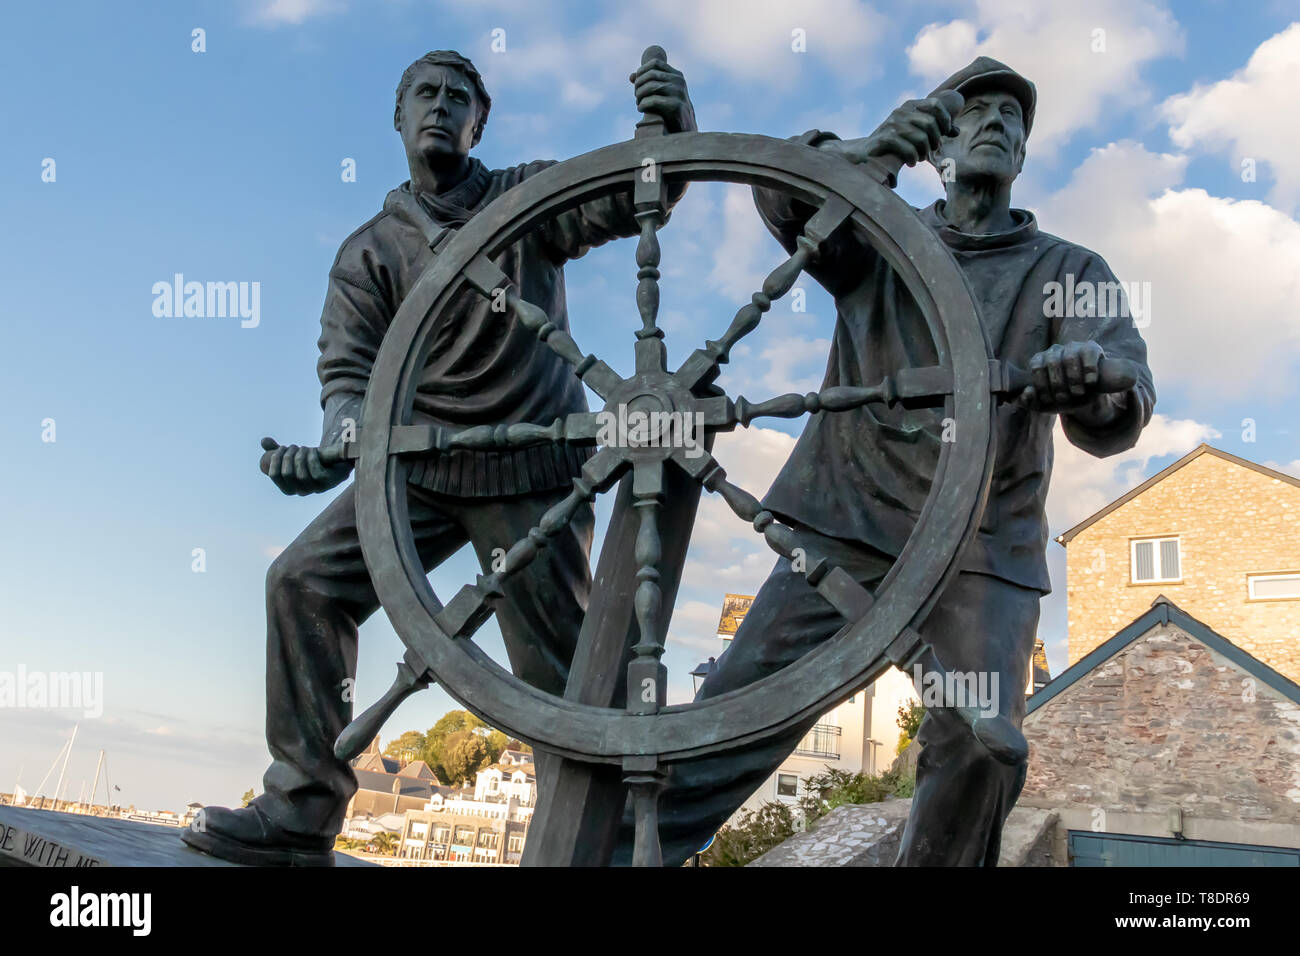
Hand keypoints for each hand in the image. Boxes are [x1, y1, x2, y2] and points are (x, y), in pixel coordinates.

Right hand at [259, 436, 350, 495]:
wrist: (336, 462)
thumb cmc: (311, 460)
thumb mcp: (292, 455)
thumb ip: (277, 449)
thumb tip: (264, 441)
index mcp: (289, 488)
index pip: (275, 475)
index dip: (275, 459)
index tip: (281, 448)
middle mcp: (301, 491)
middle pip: (287, 474)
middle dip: (288, 456)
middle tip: (292, 446)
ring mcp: (314, 488)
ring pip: (301, 474)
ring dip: (300, 457)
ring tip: (303, 447)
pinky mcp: (327, 483)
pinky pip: (315, 472)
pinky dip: (312, 459)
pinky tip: (312, 451)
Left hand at [630, 52, 696, 132]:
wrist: (685, 127)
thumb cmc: (670, 108)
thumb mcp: (662, 93)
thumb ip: (648, 83)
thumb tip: (631, 76)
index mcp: (677, 75)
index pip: (655, 63)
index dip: (642, 71)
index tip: (636, 83)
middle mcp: (679, 81)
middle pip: (650, 75)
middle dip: (639, 85)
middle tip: (636, 95)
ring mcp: (678, 92)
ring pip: (650, 86)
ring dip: (639, 95)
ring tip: (638, 103)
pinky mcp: (676, 105)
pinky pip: (653, 100)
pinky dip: (643, 104)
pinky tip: (640, 109)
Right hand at [825, 92, 962, 167]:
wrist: (865, 151)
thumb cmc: (895, 142)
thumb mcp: (915, 131)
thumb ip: (934, 129)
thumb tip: (956, 132)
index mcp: (910, 105)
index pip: (936, 104)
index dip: (945, 119)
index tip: (944, 132)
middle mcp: (901, 111)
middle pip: (931, 123)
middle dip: (934, 140)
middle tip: (930, 150)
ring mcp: (892, 124)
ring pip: (921, 138)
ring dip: (924, 152)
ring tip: (919, 158)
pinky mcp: (884, 138)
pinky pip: (908, 149)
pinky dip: (913, 158)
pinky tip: (911, 162)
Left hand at [1020, 341, 1108, 412]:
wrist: (1087, 398)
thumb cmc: (1061, 398)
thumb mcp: (1045, 405)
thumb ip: (1030, 401)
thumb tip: (1027, 391)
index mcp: (1039, 360)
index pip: (1036, 367)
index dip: (1042, 386)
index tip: (1049, 400)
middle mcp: (1054, 350)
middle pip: (1053, 362)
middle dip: (1058, 384)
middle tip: (1064, 398)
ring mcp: (1073, 347)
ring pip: (1070, 358)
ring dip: (1074, 379)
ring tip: (1078, 392)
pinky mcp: (1091, 347)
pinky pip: (1088, 353)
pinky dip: (1089, 370)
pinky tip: (1090, 382)